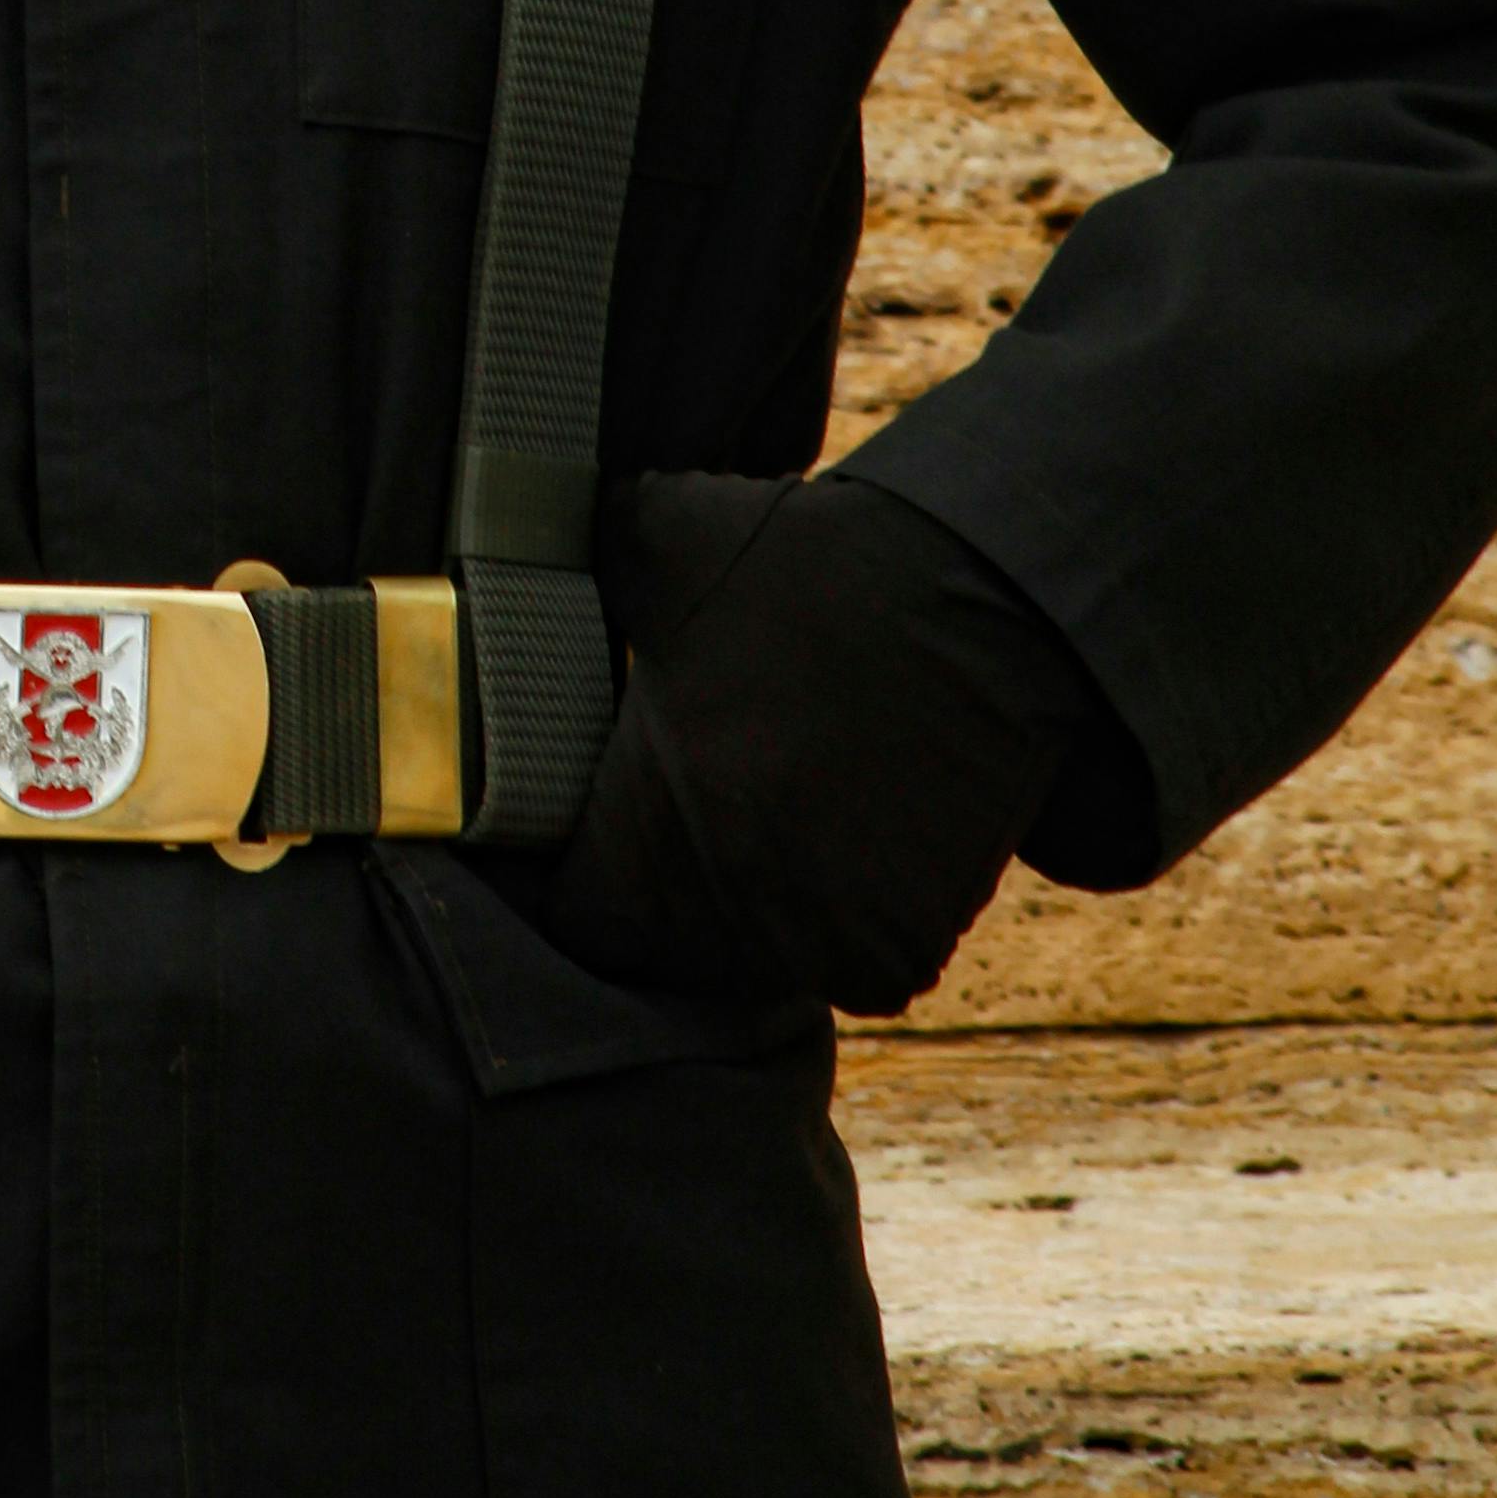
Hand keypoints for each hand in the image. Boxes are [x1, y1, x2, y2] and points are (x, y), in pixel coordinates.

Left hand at [545, 470, 1097, 1016]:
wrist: (978, 599)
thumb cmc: (808, 569)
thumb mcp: (661, 535)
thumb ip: (578, 562)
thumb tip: (518, 560)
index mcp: (645, 834)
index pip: (575, 911)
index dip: (575, 874)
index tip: (595, 830)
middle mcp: (725, 907)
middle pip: (665, 948)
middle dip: (666, 894)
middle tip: (695, 813)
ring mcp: (815, 940)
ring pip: (755, 956)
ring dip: (755, 904)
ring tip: (778, 807)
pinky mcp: (896, 950)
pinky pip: (844, 962)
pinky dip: (842, 914)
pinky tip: (849, 825)